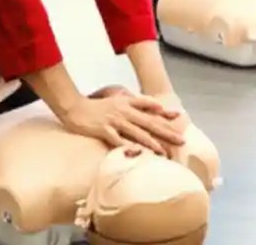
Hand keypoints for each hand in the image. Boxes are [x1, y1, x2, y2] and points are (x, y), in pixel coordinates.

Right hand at [61, 88, 185, 156]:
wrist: (74, 107)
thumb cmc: (96, 106)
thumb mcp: (117, 100)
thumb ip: (133, 103)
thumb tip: (152, 106)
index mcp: (128, 103)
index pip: (151, 108)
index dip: (165, 113)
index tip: (179, 117)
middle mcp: (125, 112)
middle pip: (150, 122)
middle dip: (167, 132)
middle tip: (181, 140)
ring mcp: (115, 121)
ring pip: (137, 133)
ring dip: (151, 143)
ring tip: (164, 152)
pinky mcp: (104, 130)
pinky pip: (118, 140)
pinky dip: (128, 147)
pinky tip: (137, 154)